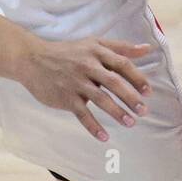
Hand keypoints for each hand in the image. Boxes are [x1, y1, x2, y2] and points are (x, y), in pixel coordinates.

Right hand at [17, 37, 152, 140]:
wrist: (33, 59)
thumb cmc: (68, 52)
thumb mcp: (94, 43)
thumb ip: (121, 47)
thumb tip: (147, 48)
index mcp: (97, 52)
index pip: (122, 64)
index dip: (137, 78)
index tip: (149, 92)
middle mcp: (87, 66)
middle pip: (114, 82)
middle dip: (131, 97)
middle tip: (144, 111)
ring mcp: (76, 82)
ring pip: (100, 99)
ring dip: (117, 112)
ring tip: (130, 123)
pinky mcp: (65, 98)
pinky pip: (82, 114)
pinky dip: (93, 126)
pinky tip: (104, 136)